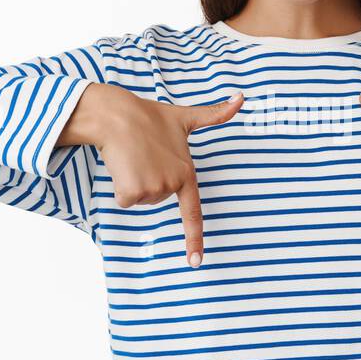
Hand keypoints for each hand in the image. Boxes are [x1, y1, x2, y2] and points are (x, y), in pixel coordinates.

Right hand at [61, 83, 244, 265]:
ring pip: (140, 199)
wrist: (118, 116)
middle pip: (157, 199)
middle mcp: (173, 184)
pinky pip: (125, 200)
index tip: (197, 262)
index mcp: (187, 173)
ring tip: (134, 157)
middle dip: (147, 180)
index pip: (193, 212)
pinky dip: (120, 185)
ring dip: (133, 181)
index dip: (195, 238)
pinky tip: (123, 164)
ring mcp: (154, 190)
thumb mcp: (185, 117)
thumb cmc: (149, 116)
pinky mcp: (134, 192)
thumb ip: (215, 114)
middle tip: (144, 156)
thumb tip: (242, 97)